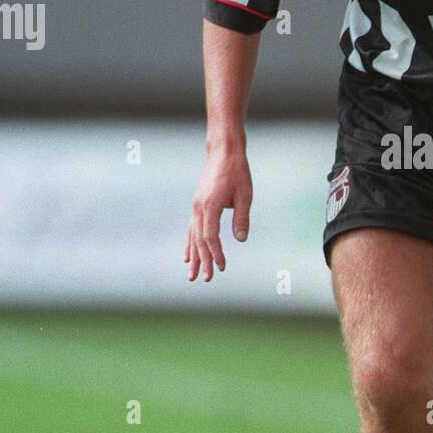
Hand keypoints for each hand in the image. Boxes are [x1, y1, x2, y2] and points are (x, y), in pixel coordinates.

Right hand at [185, 145, 252, 281]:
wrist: (223, 152)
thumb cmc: (237, 172)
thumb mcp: (245, 194)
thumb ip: (242, 218)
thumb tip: (241, 240)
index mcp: (210, 205)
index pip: (210, 236)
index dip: (216, 253)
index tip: (222, 267)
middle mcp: (199, 207)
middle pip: (199, 240)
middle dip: (203, 261)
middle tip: (206, 279)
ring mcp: (196, 206)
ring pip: (192, 236)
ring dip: (193, 257)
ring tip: (191, 275)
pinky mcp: (197, 205)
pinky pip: (191, 229)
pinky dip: (189, 244)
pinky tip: (187, 256)